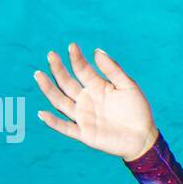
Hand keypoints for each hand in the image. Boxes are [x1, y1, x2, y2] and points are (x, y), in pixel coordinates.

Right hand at [35, 43, 157, 161]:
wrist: (143, 137)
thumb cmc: (137, 110)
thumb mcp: (128, 86)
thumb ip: (113, 70)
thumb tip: (97, 51)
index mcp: (97, 86)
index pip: (82, 70)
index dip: (76, 58)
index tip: (72, 46)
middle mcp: (86, 100)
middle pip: (67, 83)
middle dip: (58, 69)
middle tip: (51, 55)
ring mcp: (83, 116)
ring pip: (61, 102)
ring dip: (49, 89)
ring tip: (39, 75)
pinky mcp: (84, 133)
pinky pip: (65, 127)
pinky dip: (53, 122)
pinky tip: (42, 113)